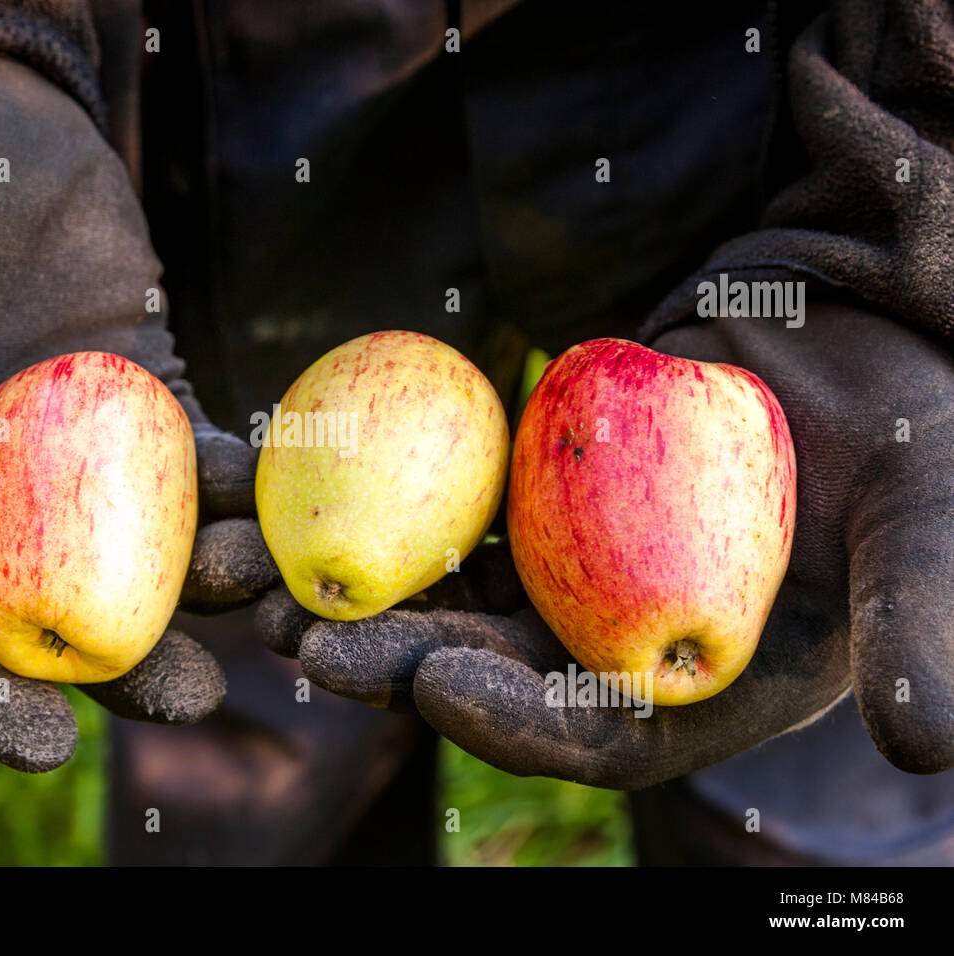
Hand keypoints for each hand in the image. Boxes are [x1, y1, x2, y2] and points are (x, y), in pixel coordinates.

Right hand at [0, 54, 275, 771]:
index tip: (40, 743)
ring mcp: (89, 447)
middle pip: (70, 606)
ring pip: (155, 545)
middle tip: (197, 696)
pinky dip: (245, 487)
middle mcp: (6, 490)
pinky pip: (206, 458)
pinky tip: (287, 501)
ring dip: (214, 580)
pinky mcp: (155, 393)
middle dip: (133, 665)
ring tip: (268, 585)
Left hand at [257, 304, 953, 786]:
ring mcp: (563, 576)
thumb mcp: (928, 523)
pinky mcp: (529, 508)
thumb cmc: (907, 428)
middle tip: (307, 641)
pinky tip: (295, 491)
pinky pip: (439, 517)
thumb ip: (918, 621)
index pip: (596, 738)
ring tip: (257, 577)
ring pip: (440, 598)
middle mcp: (614, 645)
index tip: (439, 685)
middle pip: (490, 674)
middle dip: (393, 664)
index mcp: (696, 686)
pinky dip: (369, 510)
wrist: (849, 330)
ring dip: (349, 592)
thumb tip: (928, 745)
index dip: (518, 724)